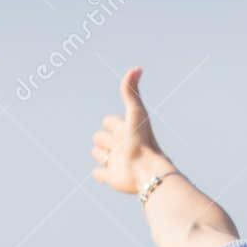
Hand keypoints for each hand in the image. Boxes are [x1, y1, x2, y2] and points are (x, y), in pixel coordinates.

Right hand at [91, 67, 167, 194]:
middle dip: (104, 138)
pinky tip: (104, 171)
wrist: (147, 170)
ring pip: (101, 155)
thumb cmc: (143, 141)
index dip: (111, 122)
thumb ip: (131, 91)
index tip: (117, 123)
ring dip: (101, 154)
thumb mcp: (136, 112)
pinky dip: (100, 173)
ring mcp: (116, 162)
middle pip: (103, 138)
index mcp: (125, 130)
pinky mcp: (111, 178)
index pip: (111, 122)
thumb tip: (137, 67)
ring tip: (111, 157)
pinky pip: (100, 174)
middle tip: (116, 143)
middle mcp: (120, 146)